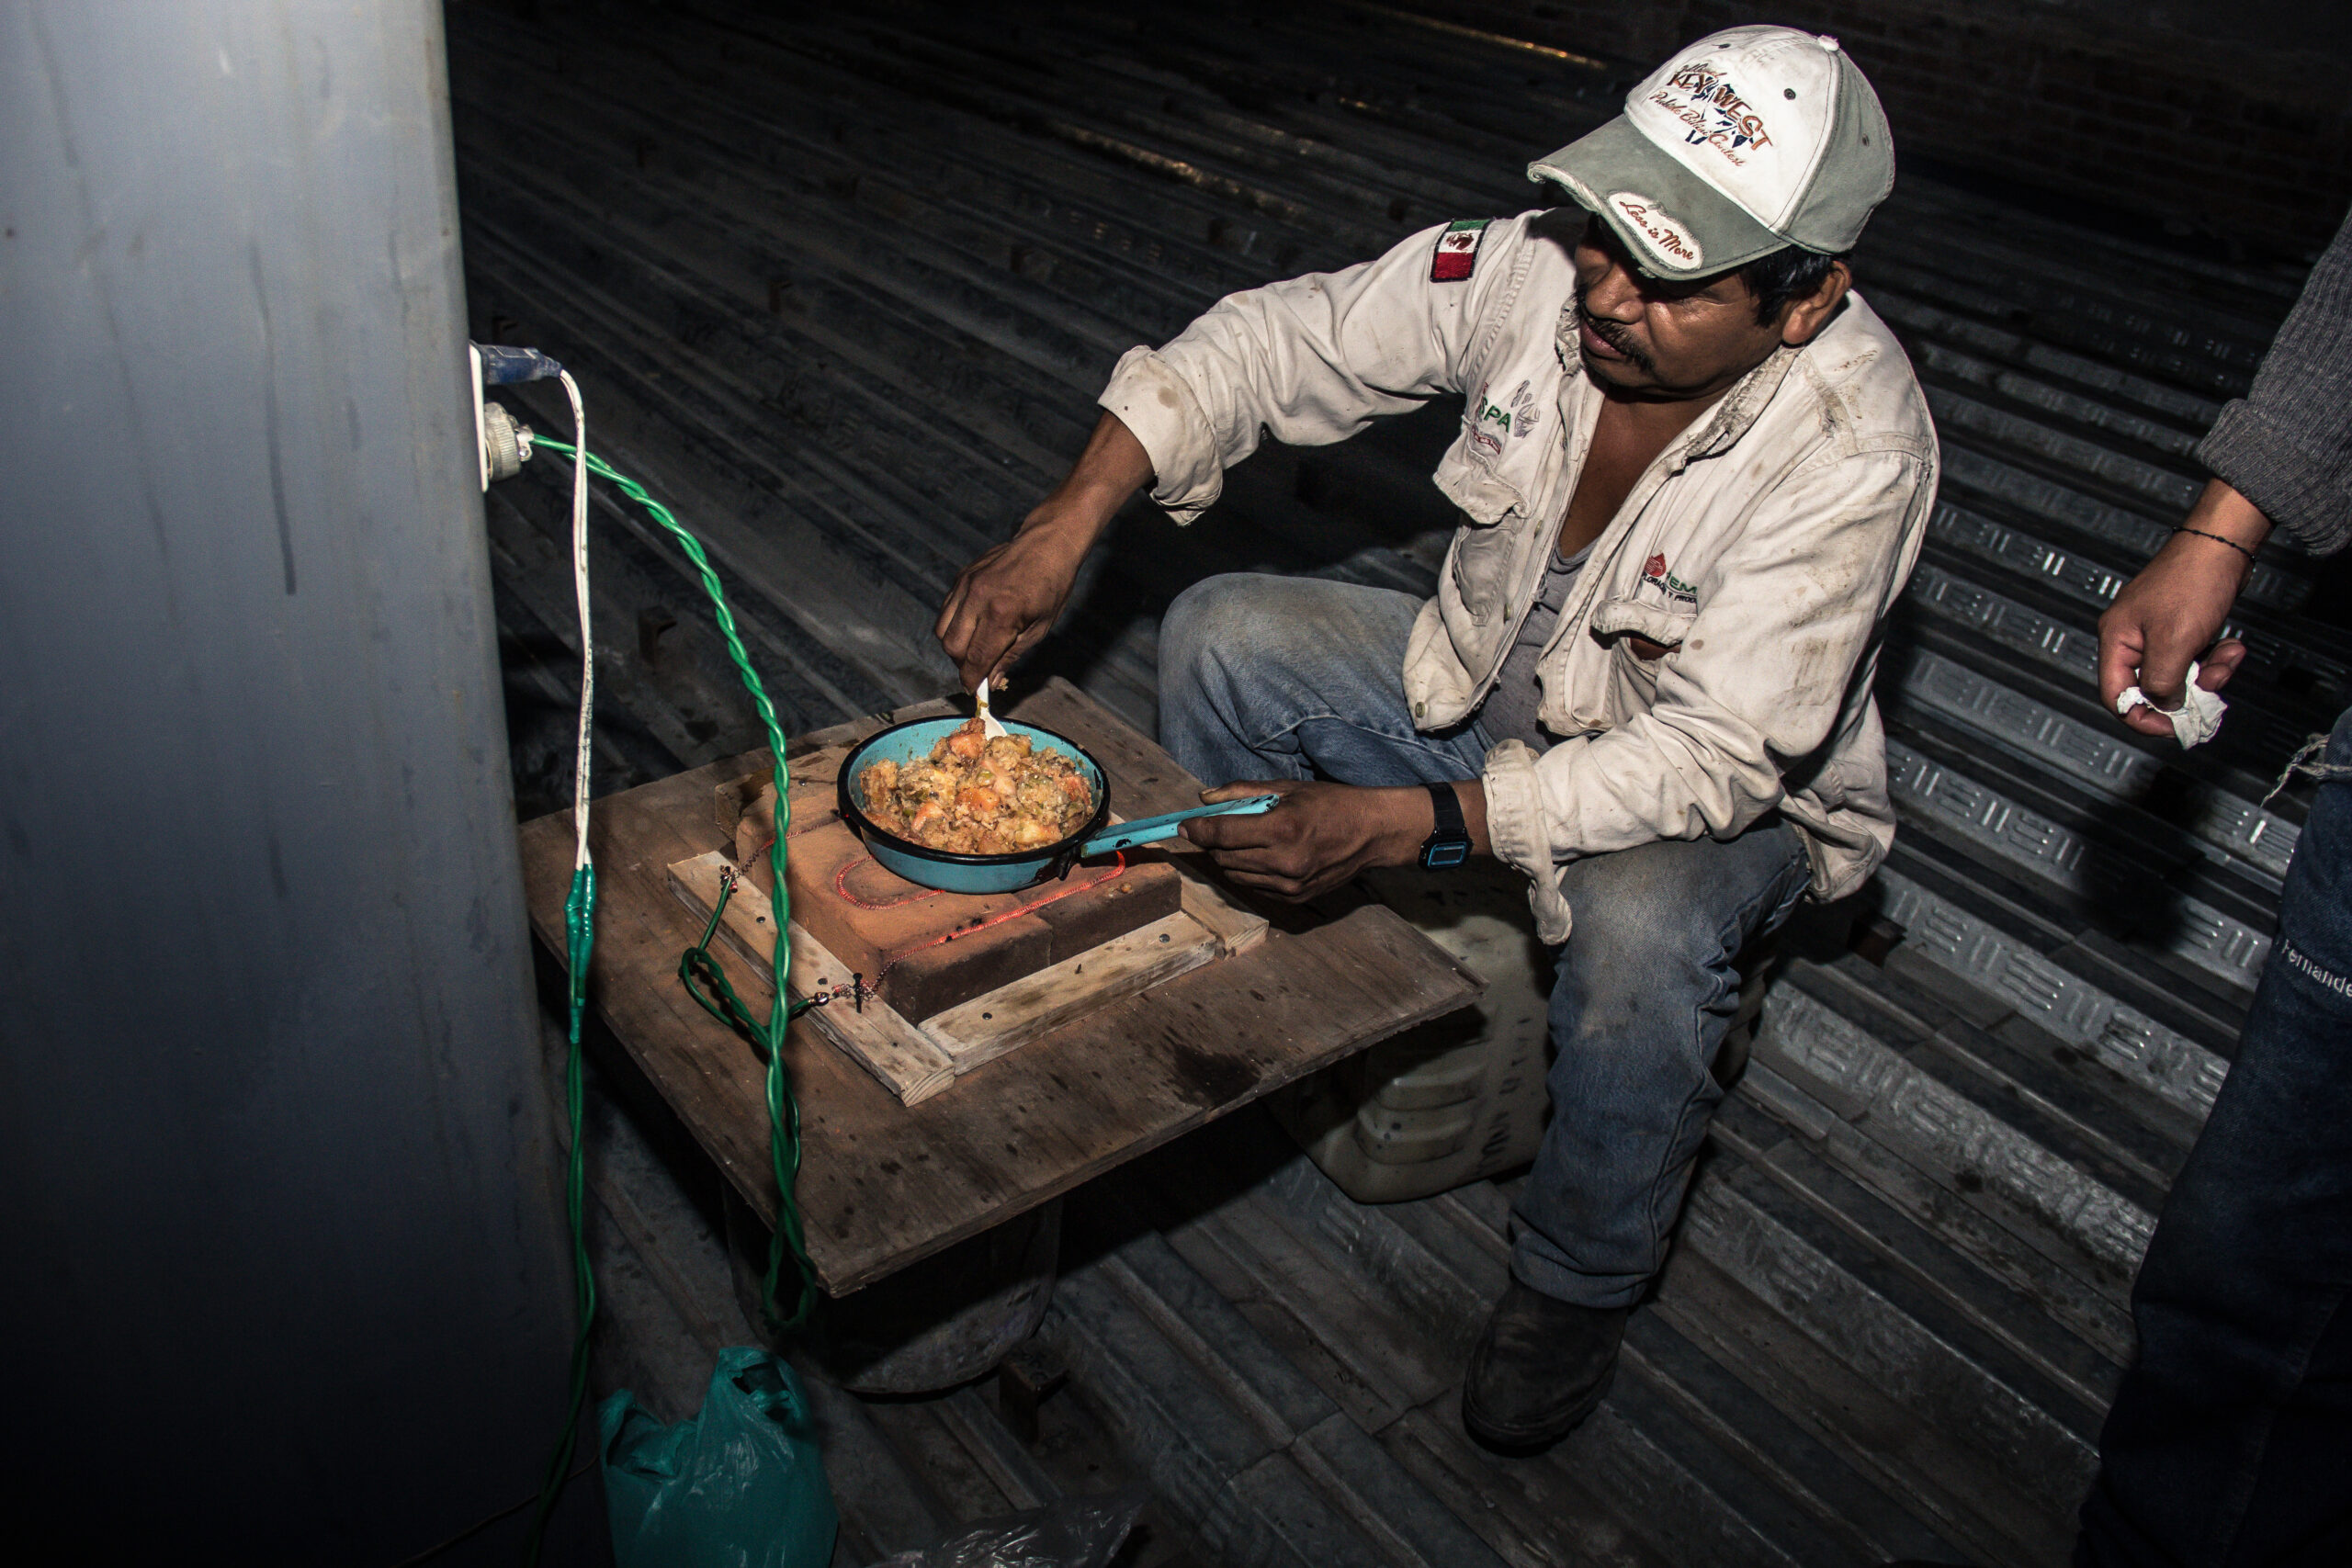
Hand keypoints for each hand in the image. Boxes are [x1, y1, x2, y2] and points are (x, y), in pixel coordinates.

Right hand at [934, 515, 1093, 691]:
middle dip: (963, 665)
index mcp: (1002, 614)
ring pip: (942, 630)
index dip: (972, 679)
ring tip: (975, 648)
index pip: (975, 658)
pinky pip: (946, 610)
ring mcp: (966, 585)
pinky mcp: (961, 577)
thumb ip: (1011, 655)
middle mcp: (978, 598)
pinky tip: (972, 627)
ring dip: (955, 646)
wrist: (1047, 544)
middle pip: (952, 647)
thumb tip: (992, 680)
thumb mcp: (1039, 628)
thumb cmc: (1051, 586)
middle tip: (979, 669)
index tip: (974, 690)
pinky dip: (953, 625)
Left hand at [1181, 779, 1434, 899]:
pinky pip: (1255, 887)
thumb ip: (1243, 792)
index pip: (1221, 834)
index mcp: (1282, 829)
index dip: (1196, 829)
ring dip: (1228, 858)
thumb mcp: (1288, 788)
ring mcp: (1290, 885)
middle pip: (1223, 857)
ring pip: (1236, 875)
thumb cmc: (1332, 803)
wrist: (1374, 833)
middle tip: (1214, 828)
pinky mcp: (1295, 899)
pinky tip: (1261, 856)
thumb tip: (1205, 798)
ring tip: (1241, 841)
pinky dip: (1249, 872)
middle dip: (1212, 842)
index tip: (1184, 825)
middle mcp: (1284, 862)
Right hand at [2098, 479, 2267, 738]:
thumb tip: (2164, 705)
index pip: (2116, 694)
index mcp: (2117, 640)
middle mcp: (2133, 638)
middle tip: (2208, 693)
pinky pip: (2195, 656)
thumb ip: (2162, 682)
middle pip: (2151, 686)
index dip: (2141, 716)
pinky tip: (2231, 645)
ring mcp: (2159, 631)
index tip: (2171, 727)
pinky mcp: (2183, 625)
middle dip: (2184, 692)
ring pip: (2178, 673)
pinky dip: (2216, 657)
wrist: (2223, 544)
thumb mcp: (2174, 642)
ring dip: (2207, 674)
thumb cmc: (2192, 584)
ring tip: (2226, 657)